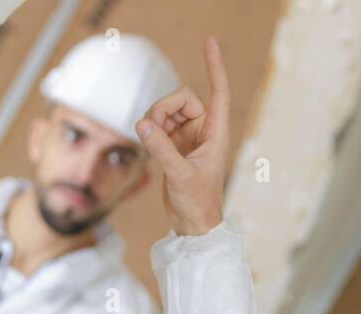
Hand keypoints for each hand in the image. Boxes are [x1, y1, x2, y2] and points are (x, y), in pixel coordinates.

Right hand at [135, 36, 230, 235]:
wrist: (193, 225)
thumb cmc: (198, 203)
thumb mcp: (179, 175)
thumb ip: (161, 148)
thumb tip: (142, 123)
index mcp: (216, 133)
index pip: (218, 91)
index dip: (214, 66)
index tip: (209, 41)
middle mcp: (204, 131)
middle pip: (182, 99)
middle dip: (164, 109)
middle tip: (152, 129)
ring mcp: (188, 137)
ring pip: (167, 111)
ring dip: (155, 122)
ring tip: (151, 143)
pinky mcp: (174, 146)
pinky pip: (158, 126)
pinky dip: (151, 132)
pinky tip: (150, 147)